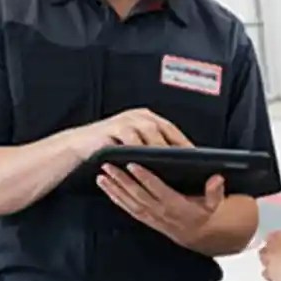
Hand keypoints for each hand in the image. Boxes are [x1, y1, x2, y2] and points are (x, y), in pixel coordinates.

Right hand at [67, 108, 193, 158]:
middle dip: (177, 146)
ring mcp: (127, 119)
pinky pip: (132, 138)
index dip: (185, 144)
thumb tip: (176, 164)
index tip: (199, 160)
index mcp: (147, 118)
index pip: (172, 130)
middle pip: (165, 128)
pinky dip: (140, 149)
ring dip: (161, 148)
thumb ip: (151, 147)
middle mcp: (139, 115)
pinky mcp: (114, 126)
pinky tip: (147, 162)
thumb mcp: (134, 144)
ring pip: (150, 132)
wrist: (81, 145)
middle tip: (189, 164)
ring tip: (171, 164)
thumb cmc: (109, 148)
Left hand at [96, 163, 222, 248]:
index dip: (145, 177)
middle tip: (108, 166)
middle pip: (137, 195)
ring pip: (128, 202)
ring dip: (114, 189)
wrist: (198, 236)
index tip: (133, 164)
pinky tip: (105, 187)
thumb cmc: (204, 214)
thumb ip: (215, 192)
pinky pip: (127, 208)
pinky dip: (115, 198)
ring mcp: (151, 217)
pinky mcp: (144, 219)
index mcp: (176, 206)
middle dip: (121, 180)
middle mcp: (160, 212)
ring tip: (101, 175)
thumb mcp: (215, 204)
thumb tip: (217, 179)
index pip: (157, 189)